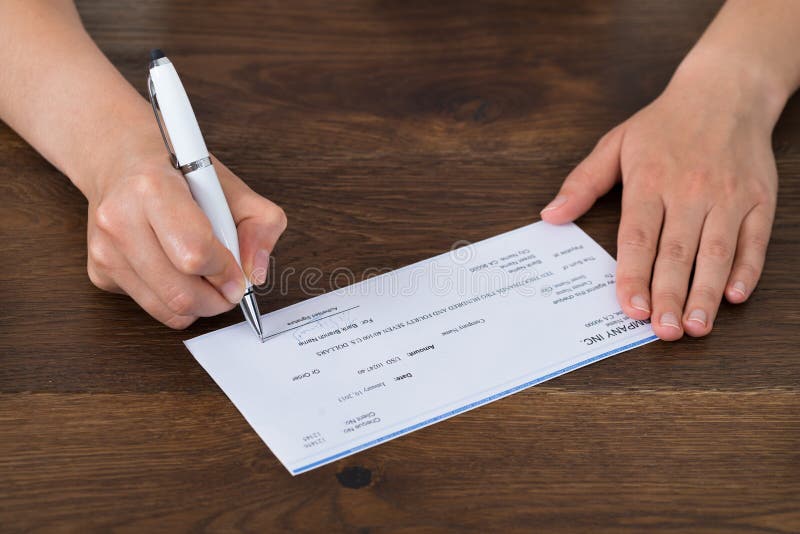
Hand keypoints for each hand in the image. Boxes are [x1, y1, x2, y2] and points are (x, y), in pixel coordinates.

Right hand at [85, 145, 286, 328]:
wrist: (122, 161)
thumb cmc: (179, 173)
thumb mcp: (232, 186)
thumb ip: (261, 224)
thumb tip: (254, 272)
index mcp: (152, 188)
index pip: (195, 254)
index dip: (226, 272)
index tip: (238, 272)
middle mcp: (120, 219)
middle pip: (181, 293)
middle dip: (217, 300)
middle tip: (230, 288)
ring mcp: (105, 249)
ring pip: (167, 309)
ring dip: (200, 305)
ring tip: (208, 279)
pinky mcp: (100, 272)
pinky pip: (152, 308)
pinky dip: (175, 301)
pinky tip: (178, 272)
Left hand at [540, 59, 778, 340]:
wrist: (726, 90)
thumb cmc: (664, 123)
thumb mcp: (615, 144)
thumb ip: (582, 183)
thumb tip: (550, 215)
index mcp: (650, 181)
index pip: (638, 238)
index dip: (634, 275)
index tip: (629, 308)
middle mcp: (689, 191)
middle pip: (677, 252)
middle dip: (669, 295)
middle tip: (664, 331)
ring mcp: (728, 196)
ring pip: (717, 252)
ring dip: (706, 293)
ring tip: (697, 326)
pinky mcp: (759, 199)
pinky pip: (755, 241)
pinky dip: (747, 270)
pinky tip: (734, 296)